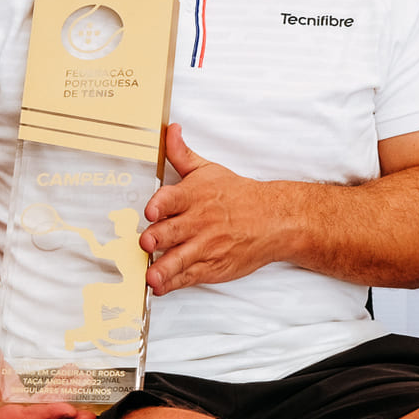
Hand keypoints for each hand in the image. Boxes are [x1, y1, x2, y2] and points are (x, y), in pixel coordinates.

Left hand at [140, 124, 286, 295]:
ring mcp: (204, 247)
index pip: (172, 199)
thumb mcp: (208, 170)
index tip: (151, 211)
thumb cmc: (237, 195)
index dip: (160, 205)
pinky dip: (173, 283)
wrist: (273, 220)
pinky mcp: (210, 267)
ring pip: (179, 259)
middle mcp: (198, 222)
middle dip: (157, 238)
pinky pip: (188, 277)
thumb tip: (169, 130)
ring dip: (164, 268)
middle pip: (172, 231)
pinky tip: (160, 287)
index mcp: (193, 197)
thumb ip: (181, 153)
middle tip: (145, 243)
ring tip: (151, 276)